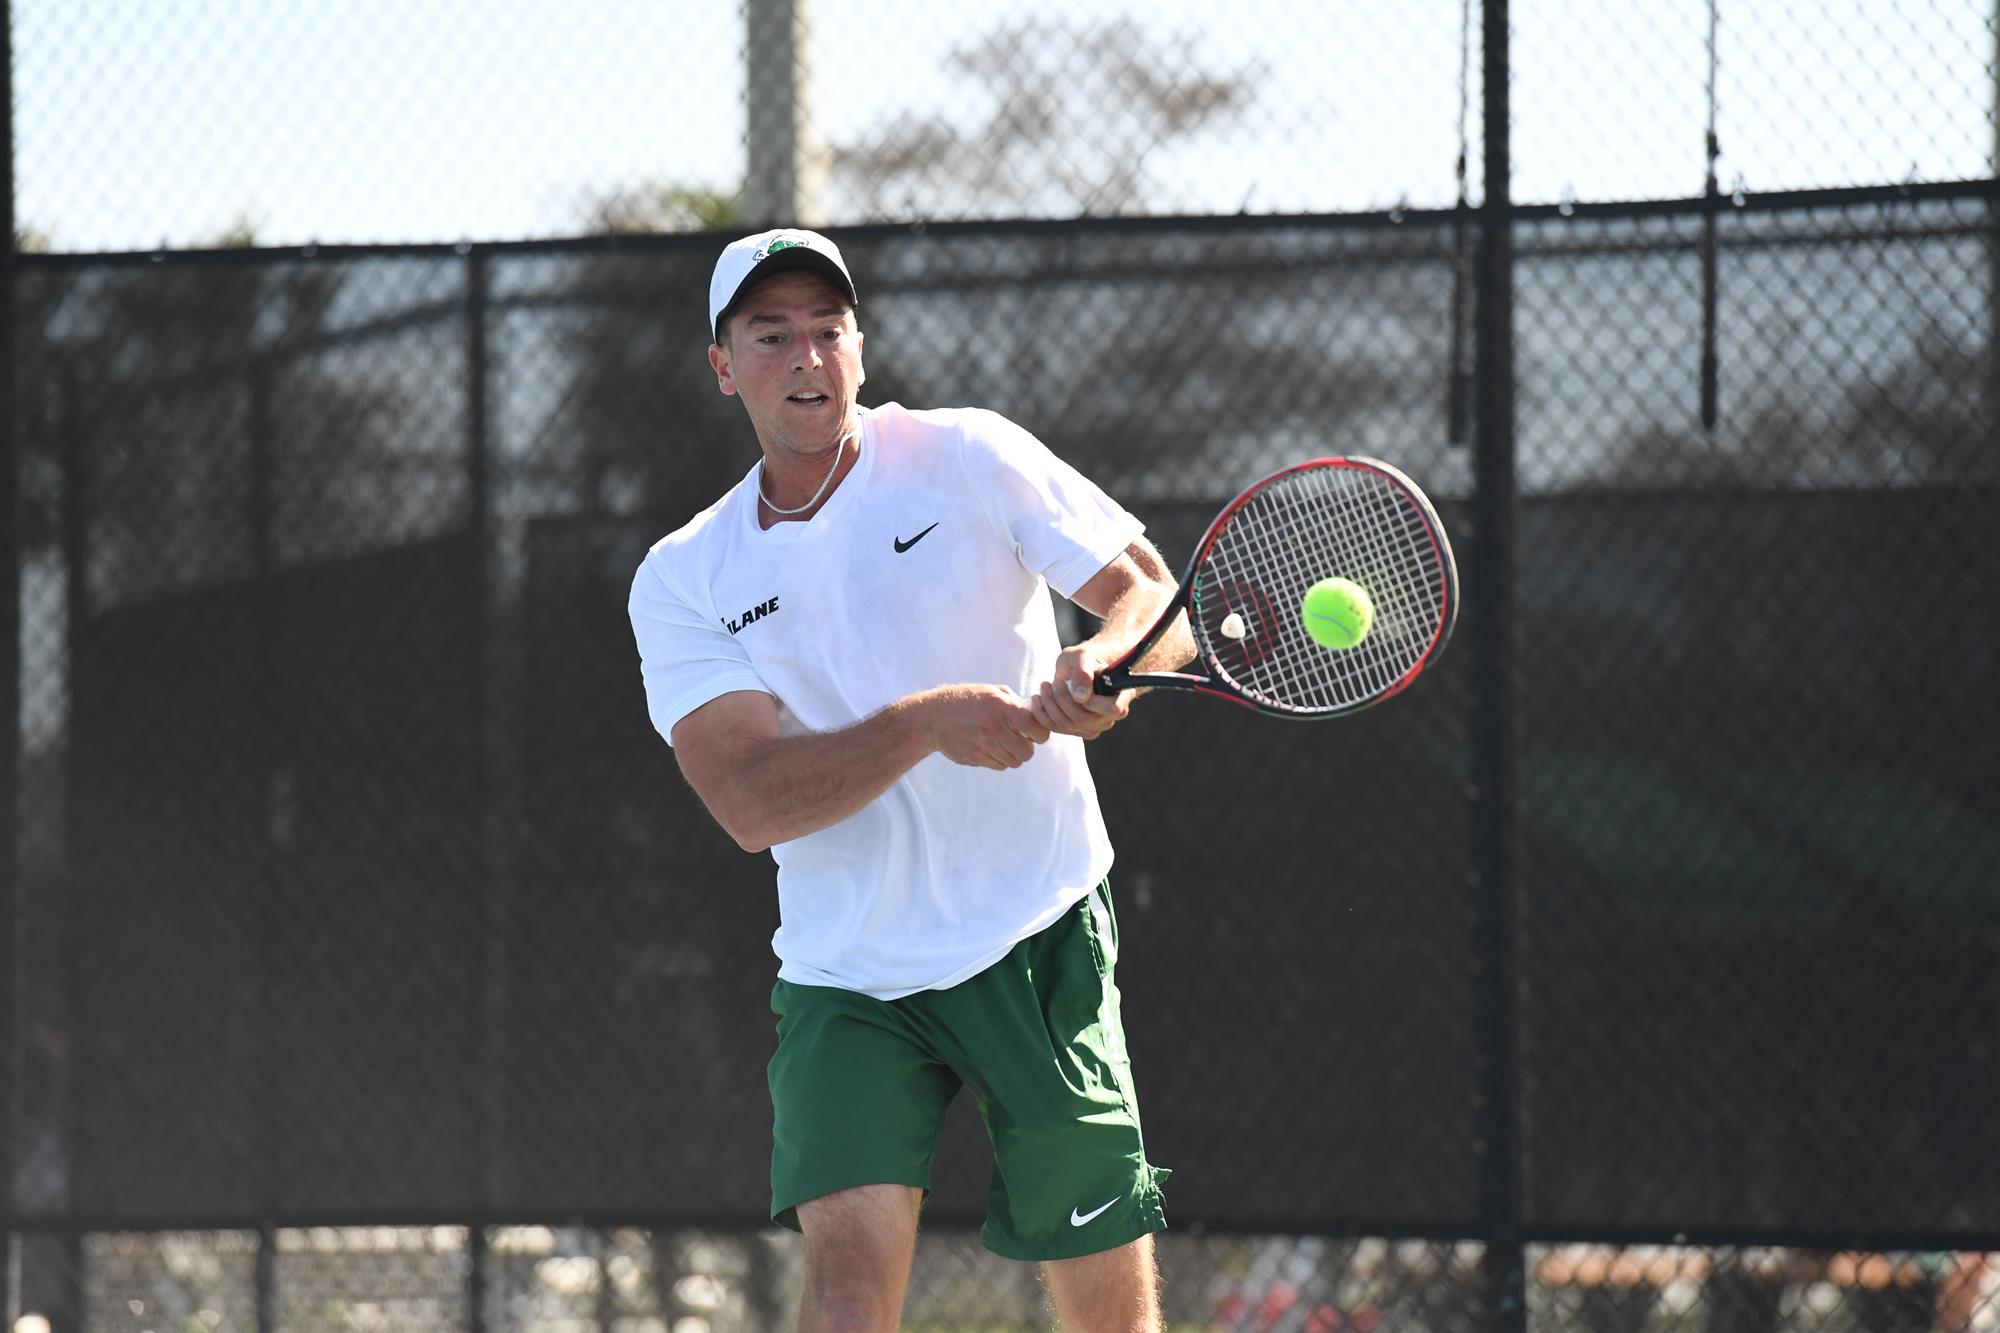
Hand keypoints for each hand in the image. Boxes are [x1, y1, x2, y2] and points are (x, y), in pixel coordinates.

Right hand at [915, 684, 1050, 769]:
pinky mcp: (975, 758)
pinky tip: (989, 747)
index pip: (1036, 730)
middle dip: (1026, 747)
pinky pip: (999, 766)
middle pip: (1026, 752)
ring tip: (1002, 742)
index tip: (1033, 731)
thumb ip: (1016, 702)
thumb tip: (1037, 713)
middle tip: (1019, 740)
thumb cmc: (967, 700)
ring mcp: (984, 745)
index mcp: (1002, 707)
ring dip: (1012, 755)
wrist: (933, 717)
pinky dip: (998, 760)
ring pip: (1013, 762)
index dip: (1039, 733)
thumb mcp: (992, 692)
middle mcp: (994, 728)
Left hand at [1029, 644, 1132, 739]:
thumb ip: (1083, 672)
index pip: (1113, 709)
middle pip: (1084, 720)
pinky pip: (1058, 729)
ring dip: (1050, 705)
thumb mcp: (1082, 656)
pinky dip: (1043, 714)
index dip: (1090, 701)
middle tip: (1051, 682)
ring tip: (1045, 686)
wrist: (1079, 667)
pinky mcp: (1078, 730)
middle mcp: (1110, 716)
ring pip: (1069, 726)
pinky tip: (1039, 699)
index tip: (1069, 682)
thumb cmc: (1085, 658)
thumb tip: (1081, 697)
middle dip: (1062, 700)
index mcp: (1122, 696)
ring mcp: (1095, 726)